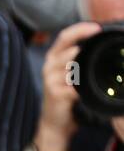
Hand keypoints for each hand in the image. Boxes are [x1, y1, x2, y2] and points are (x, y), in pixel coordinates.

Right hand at [36, 21, 101, 150]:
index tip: (97, 28)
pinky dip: (81, 86)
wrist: (55, 122)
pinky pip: (72, 84)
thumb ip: (80, 59)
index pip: (65, 36)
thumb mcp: (73, 74)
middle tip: (100, 42)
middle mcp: (49, 66)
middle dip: (83, 43)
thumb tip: (100, 43)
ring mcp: (50, 79)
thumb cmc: (67, 95)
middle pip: (66, 47)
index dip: (80, 29)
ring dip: (83, 67)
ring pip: (70, 64)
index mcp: (54, 58)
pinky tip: (83, 90)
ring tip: (89, 73)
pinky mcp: (54, 92)